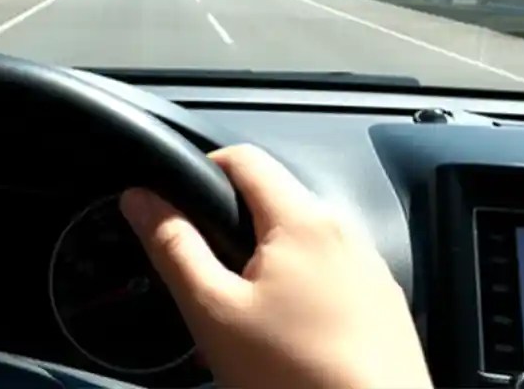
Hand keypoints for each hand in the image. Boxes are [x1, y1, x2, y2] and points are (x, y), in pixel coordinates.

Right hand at [120, 144, 431, 388]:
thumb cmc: (294, 375)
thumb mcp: (214, 311)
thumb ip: (173, 247)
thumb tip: (140, 199)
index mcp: (302, 220)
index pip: (244, 157)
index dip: (202, 172)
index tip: (179, 211)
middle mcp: (344, 231)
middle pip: (272, 200)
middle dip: (232, 229)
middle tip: (208, 282)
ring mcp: (369, 267)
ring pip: (300, 241)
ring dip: (265, 263)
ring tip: (246, 320)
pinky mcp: (382, 303)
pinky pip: (329, 275)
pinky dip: (300, 291)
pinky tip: (286, 337)